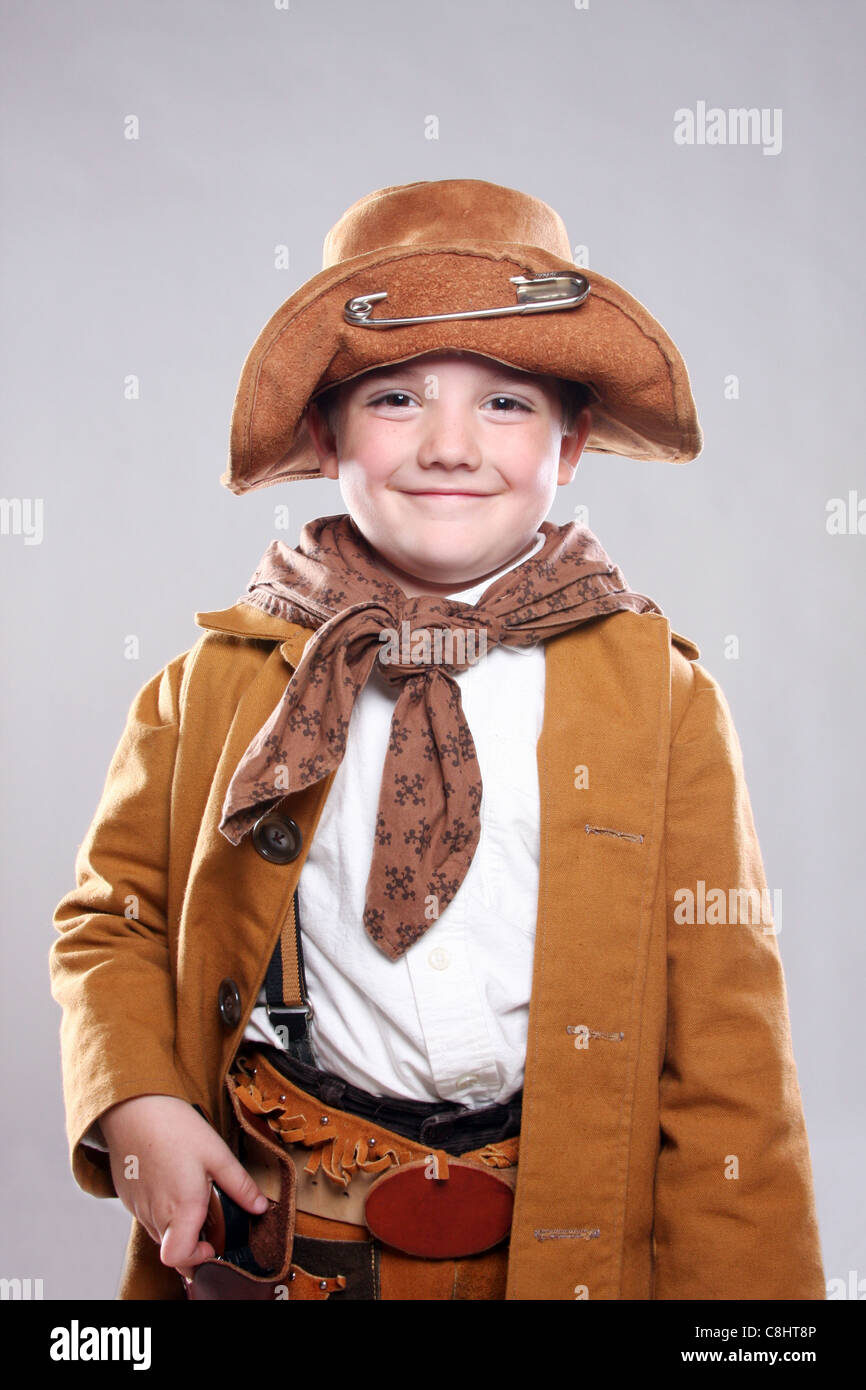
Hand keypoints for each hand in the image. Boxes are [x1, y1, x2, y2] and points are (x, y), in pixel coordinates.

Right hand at [98, 1093, 269, 1279]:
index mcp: (182, 1208)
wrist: (134, 1107)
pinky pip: (147, 1216)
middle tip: (207, 1218)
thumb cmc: (175, 1127)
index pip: (179, 1259)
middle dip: (191, 1243)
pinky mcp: (127, 1197)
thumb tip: (260, 1207)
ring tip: (189, 1194)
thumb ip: (240, 1185)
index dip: (197, 1260)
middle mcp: (156, 1213)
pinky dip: (161, 1212)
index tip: (211, 1245)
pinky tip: (170, 1184)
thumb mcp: (217, 1153)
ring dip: (176, 1227)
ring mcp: (138, 1207)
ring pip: (159, 1234)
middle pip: (171, 1250)